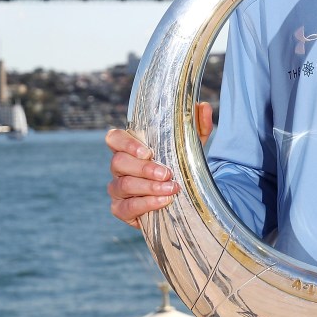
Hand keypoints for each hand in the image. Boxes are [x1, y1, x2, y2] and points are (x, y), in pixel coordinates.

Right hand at [106, 103, 213, 227]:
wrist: (182, 198)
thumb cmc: (179, 166)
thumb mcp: (190, 146)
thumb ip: (196, 126)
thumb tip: (202, 106)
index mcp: (129, 147)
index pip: (114, 138)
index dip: (126, 144)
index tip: (148, 152)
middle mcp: (119, 167)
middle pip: (118, 162)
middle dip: (144, 169)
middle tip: (167, 173)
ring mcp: (117, 189)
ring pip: (123, 185)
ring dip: (148, 187)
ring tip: (171, 189)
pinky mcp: (120, 209)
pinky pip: (126, 208)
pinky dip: (146, 204)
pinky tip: (164, 202)